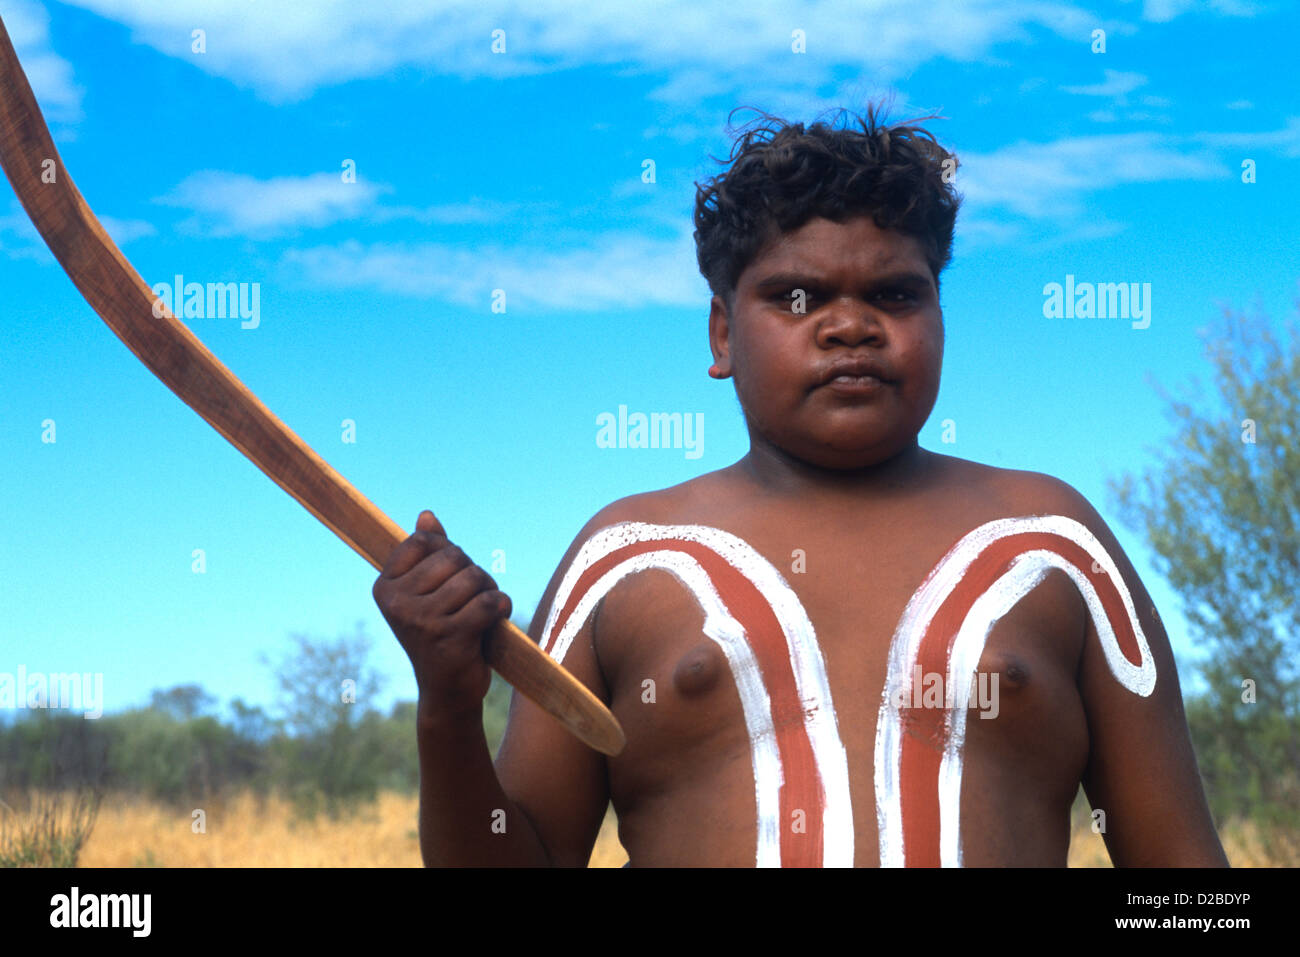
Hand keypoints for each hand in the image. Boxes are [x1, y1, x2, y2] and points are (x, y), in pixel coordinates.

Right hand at [372, 510, 511, 718]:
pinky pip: (488, 602)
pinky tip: (497, 619)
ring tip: (483, 610)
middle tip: (473, 597)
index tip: (451, 577)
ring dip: (489, 589)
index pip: (423, 541)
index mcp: (385, 587)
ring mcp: (421, 621)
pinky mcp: (450, 638)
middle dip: (473, 572)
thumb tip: (426, 515)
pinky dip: (501, 606)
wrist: (447, 690)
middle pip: (453, 557)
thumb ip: (429, 553)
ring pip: (474, 578)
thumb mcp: (429, 592)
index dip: (449, 552)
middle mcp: (397, 603)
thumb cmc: (440, 633)